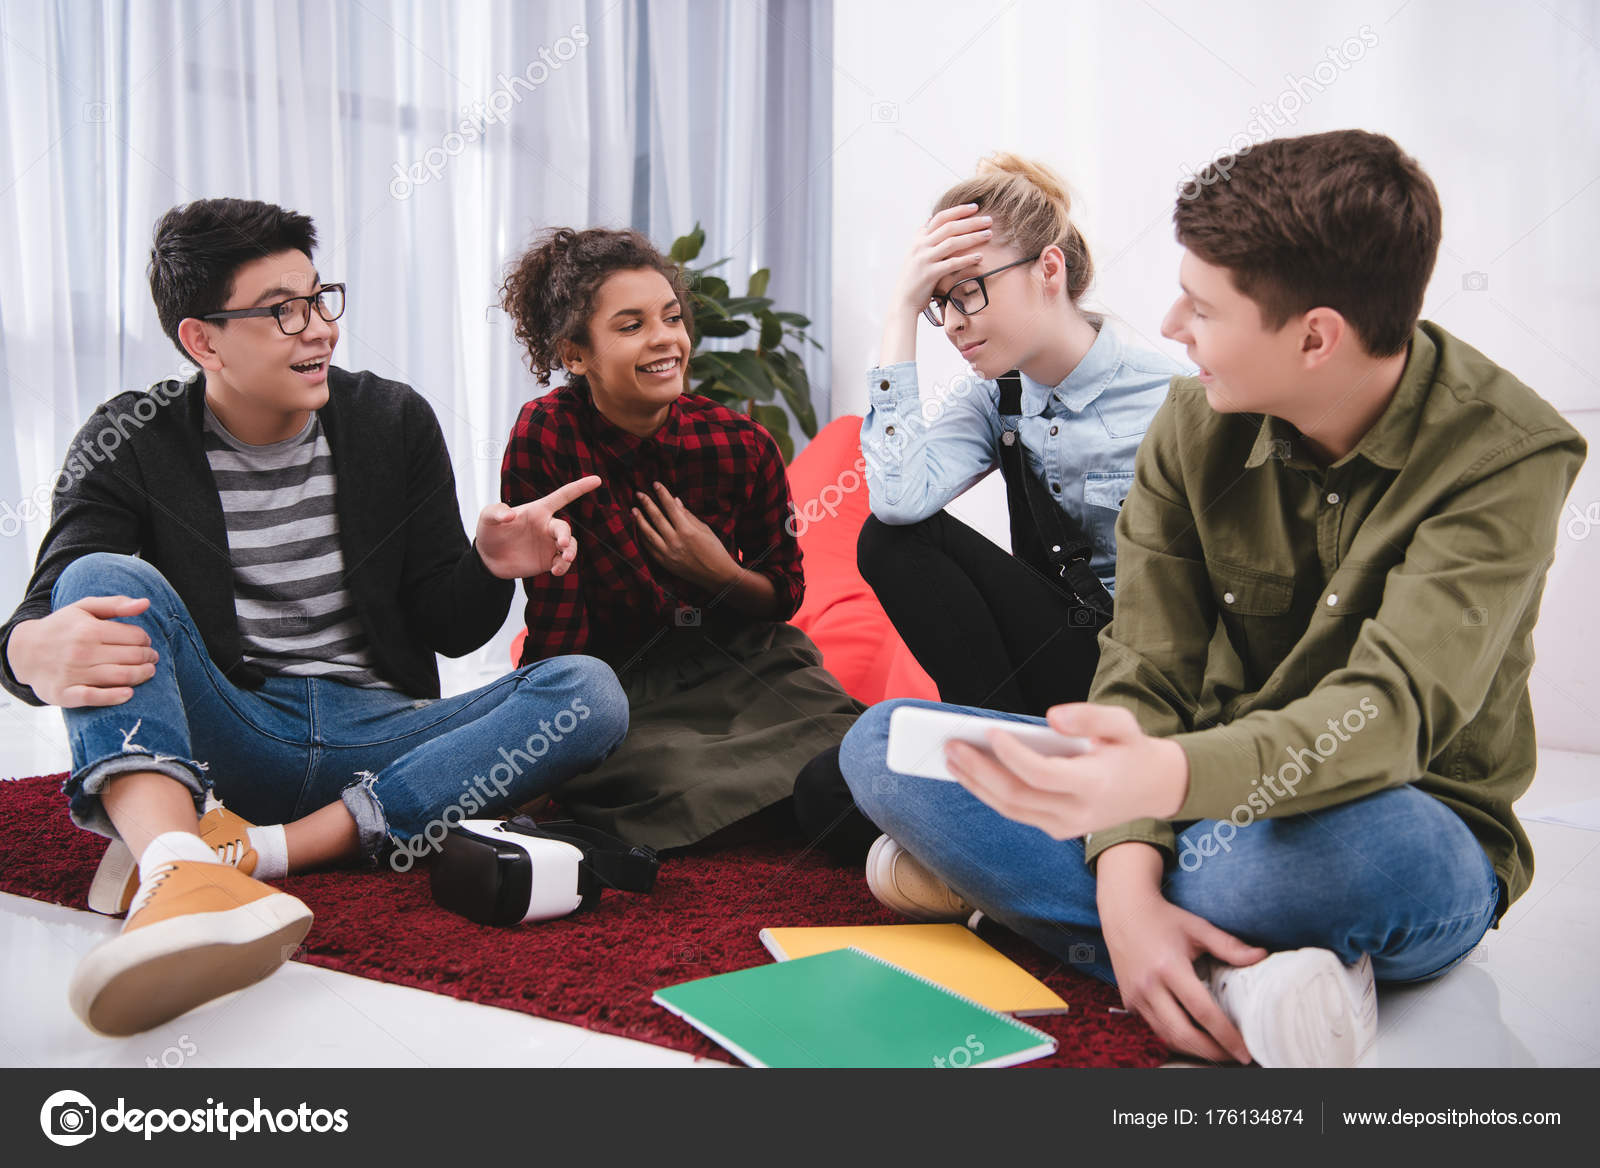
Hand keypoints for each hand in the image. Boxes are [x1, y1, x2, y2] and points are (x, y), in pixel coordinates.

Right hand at [5, 599, 158, 706]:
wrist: (24, 651)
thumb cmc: (61, 628)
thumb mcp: (84, 608)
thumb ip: (116, 604)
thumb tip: (146, 603)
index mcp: (89, 629)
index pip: (135, 637)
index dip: (146, 640)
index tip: (145, 643)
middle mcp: (81, 652)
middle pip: (132, 657)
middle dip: (148, 657)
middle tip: (151, 658)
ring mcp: (72, 674)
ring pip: (121, 676)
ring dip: (142, 675)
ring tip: (148, 672)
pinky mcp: (64, 693)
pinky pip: (95, 697)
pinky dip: (116, 697)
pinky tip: (129, 694)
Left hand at [475, 475, 601, 579]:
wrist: (488, 559)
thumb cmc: (490, 532)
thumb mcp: (487, 517)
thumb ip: (496, 512)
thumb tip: (510, 515)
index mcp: (538, 510)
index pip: (562, 496)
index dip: (579, 487)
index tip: (597, 480)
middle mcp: (547, 526)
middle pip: (565, 527)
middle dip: (566, 535)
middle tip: (562, 544)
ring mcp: (549, 544)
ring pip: (570, 546)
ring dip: (570, 552)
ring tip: (565, 559)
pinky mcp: (548, 561)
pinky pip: (562, 563)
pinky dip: (563, 567)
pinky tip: (556, 571)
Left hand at [632, 482, 738, 588]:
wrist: (717, 575)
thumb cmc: (715, 550)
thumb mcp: (704, 529)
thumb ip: (688, 515)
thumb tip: (675, 501)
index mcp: (687, 530)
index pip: (671, 507)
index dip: (662, 494)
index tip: (656, 484)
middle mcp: (675, 541)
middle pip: (656, 518)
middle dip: (647, 504)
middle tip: (639, 494)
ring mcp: (668, 553)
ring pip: (648, 533)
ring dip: (639, 520)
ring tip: (634, 510)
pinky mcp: (664, 563)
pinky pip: (649, 547)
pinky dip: (643, 536)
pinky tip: (640, 528)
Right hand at [891, 203, 992, 317]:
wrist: (903, 301)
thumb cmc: (914, 278)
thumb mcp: (914, 253)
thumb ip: (922, 237)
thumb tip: (929, 220)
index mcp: (919, 239)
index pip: (940, 218)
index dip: (958, 210)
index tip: (975, 207)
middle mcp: (921, 246)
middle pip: (949, 227)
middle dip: (971, 222)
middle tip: (989, 220)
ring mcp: (924, 259)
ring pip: (952, 243)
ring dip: (972, 237)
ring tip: (988, 234)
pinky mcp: (929, 274)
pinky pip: (951, 264)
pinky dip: (967, 259)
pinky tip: (979, 257)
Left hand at [944, 703, 1188, 838]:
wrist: (1153, 788)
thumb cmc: (1132, 749)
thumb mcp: (1123, 723)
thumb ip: (1089, 716)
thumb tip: (1051, 717)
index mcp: (1094, 785)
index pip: (1042, 774)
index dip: (1012, 755)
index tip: (990, 732)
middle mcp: (1078, 813)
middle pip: (1017, 797)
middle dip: (979, 772)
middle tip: (951, 746)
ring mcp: (1066, 827)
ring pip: (1010, 810)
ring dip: (976, 785)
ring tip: (950, 760)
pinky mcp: (1056, 829)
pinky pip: (1016, 812)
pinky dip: (989, 793)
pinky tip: (969, 773)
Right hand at [1096, 849, 1266, 1062]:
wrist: (1123, 911)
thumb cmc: (1163, 918)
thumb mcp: (1198, 928)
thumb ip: (1229, 945)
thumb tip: (1262, 956)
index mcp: (1169, 967)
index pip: (1202, 1012)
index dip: (1226, 1036)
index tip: (1245, 1051)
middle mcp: (1149, 986)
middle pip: (1183, 1034)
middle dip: (1212, 1052)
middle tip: (1236, 1057)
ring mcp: (1135, 996)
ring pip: (1167, 1036)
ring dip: (1194, 1049)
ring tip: (1219, 1051)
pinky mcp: (1129, 1001)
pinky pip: (1155, 1028)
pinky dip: (1176, 1038)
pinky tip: (1195, 1037)